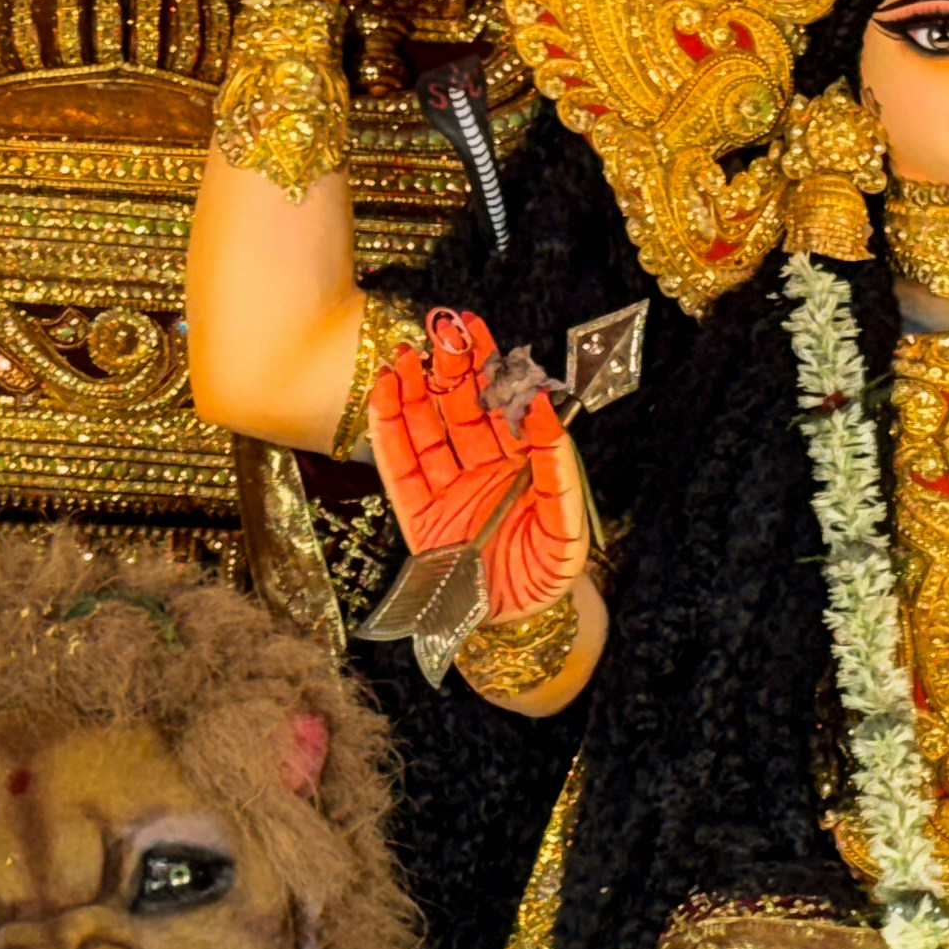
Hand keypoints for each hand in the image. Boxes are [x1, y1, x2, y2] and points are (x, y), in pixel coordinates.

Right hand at [368, 310, 588, 621]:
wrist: (517, 622)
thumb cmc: (549, 571)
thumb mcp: (566, 520)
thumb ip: (556, 465)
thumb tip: (545, 408)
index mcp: (518, 462)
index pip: (497, 404)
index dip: (484, 365)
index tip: (473, 327)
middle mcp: (479, 468)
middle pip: (458, 407)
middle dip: (446, 368)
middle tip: (437, 329)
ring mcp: (446, 488)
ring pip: (425, 429)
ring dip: (412, 391)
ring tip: (402, 355)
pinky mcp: (416, 514)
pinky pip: (398, 466)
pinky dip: (387, 430)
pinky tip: (382, 396)